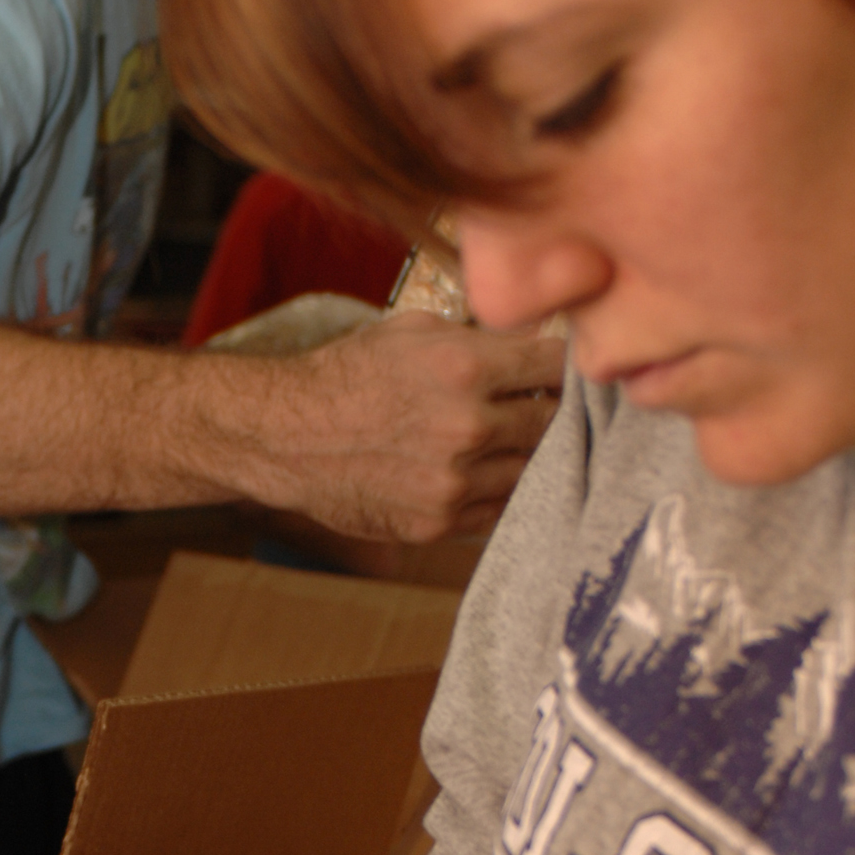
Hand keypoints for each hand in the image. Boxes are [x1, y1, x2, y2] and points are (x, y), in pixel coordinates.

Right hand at [236, 313, 564, 541]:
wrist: (287, 437)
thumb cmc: (348, 376)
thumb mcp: (412, 332)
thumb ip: (479, 339)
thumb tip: (536, 342)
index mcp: (464, 368)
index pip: (556, 366)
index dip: (567, 367)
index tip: (566, 371)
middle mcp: (467, 428)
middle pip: (553, 424)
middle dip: (553, 413)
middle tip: (545, 407)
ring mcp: (454, 482)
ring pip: (531, 472)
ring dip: (528, 457)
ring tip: (509, 441)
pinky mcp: (438, 523)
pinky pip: (495, 509)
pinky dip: (496, 490)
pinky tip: (479, 471)